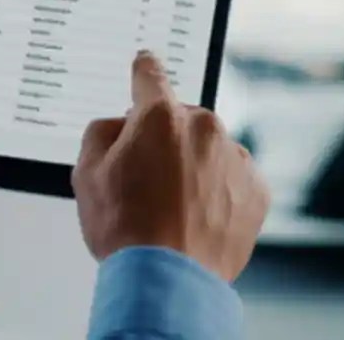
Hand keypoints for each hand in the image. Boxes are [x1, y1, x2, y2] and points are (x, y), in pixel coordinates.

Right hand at [72, 51, 268, 282]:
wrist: (167, 280)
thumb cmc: (128, 231)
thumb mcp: (86, 175)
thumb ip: (100, 134)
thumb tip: (118, 126)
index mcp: (160, 117)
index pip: (150, 76)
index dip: (144, 70)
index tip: (146, 63)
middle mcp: (204, 128)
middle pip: (181, 121)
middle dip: (165, 141)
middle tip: (147, 183)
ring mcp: (235, 158)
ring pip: (210, 151)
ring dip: (195, 168)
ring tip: (173, 210)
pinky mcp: (256, 190)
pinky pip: (234, 180)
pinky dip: (220, 193)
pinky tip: (197, 219)